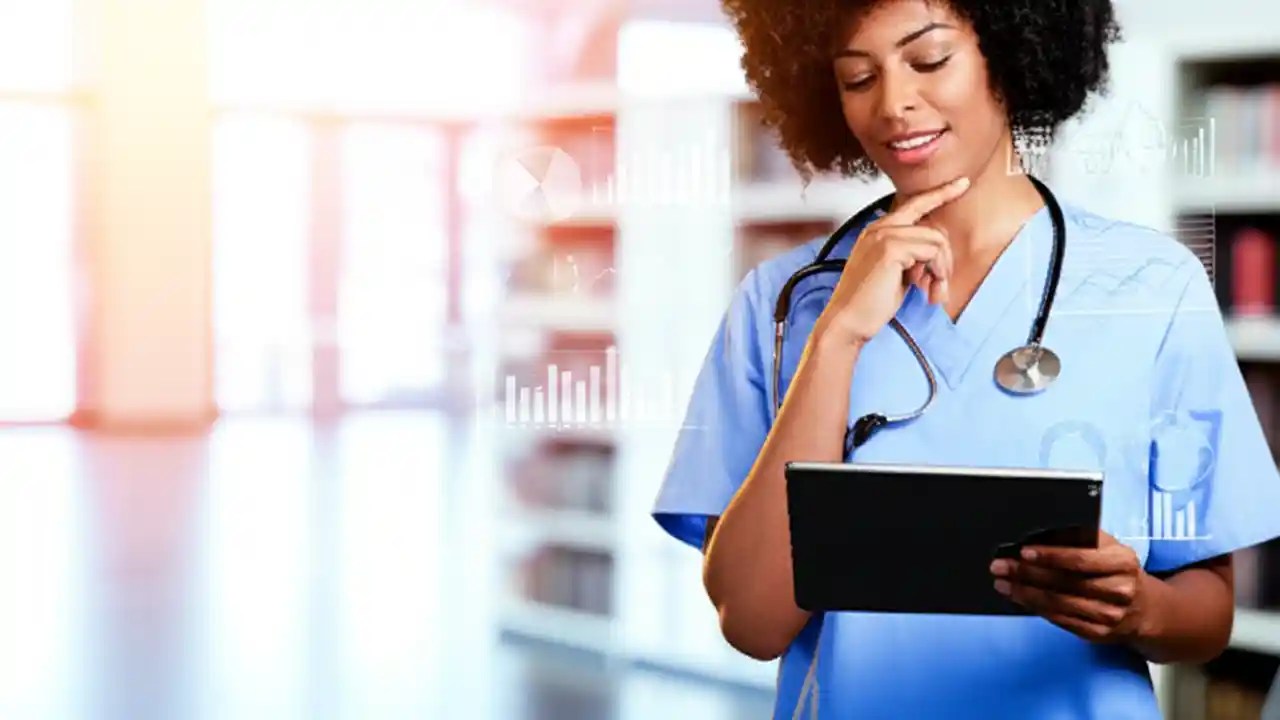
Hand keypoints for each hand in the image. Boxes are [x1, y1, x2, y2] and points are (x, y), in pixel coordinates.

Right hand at [817, 176, 968, 344]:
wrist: (847, 321)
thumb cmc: (868, 303)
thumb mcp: (895, 272)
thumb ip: (912, 255)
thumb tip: (938, 251)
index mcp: (878, 231)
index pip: (915, 204)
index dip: (941, 193)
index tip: (962, 183)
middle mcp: (879, 228)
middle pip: (933, 229)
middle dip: (944, 260)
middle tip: (938, 287)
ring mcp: (883, 236)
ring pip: (935, 240)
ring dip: (940, 270)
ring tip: (932, 292)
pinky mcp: (890, 248)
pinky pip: (931, 251)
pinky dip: (935, 272)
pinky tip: (925, 290)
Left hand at [990, 531, 1152, 644]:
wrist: (1144, 608)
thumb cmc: (1115, 569)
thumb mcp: (1107, 547)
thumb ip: (1080, 538)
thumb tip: (1039, 534)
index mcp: (1123, 562)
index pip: (1080, 559)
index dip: (1050, 555)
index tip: (1023, 551)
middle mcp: (1120, 590)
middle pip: (1064, 582)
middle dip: (1026, 573)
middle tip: (1000, 566)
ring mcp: (1110, 615)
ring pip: (1057, 603)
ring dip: (1024, 592)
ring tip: (1002, 582)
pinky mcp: (1099, 634)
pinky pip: (1060, 620)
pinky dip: (1035, 607)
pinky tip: (1019, 597)